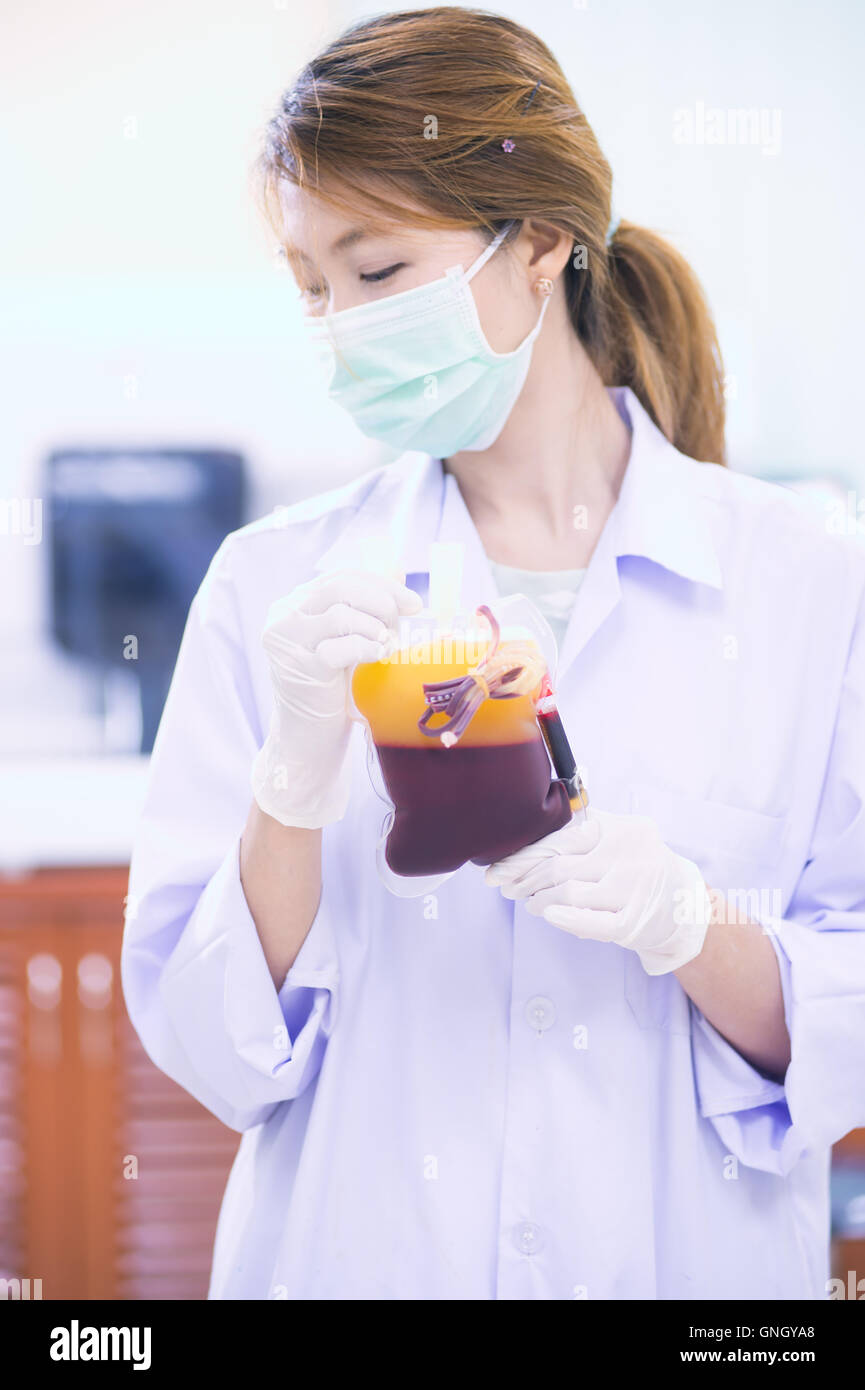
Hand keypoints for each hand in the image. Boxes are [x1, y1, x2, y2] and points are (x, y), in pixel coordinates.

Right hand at [251, 568, 422, 827]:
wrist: (308, 736)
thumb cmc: (333, 687)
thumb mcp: (351, 640)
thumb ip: (367, 608)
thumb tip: (399, 571)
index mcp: (296, 602)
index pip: (342, 576)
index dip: (381, 583)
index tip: (413, 602)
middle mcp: (284, 615)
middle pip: (338, 587)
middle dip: (380, 599)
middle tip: (405, 619)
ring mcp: (286, 640)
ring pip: (339, 613)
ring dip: (374, 625)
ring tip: (390, 643)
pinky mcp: (297, 666)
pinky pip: (338, 647)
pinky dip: (366, 647)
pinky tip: (381, 655)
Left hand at [484, 808, 711, 974]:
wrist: (686, 904)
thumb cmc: (639, 867)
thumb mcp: (621, 837)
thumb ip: (581, 831)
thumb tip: (524, 848)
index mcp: (621, 829)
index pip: (561, 838)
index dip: (525, 855)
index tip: (500, 867)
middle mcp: (628, 855)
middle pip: (558, 866)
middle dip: (524, 880)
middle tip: (507, 889)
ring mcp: (632, 890)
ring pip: (568, 894)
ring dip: (539, 901)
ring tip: (531, 903)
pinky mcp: (633, 923)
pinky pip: (589, 922)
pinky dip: (563, 918)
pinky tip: (548, 915)